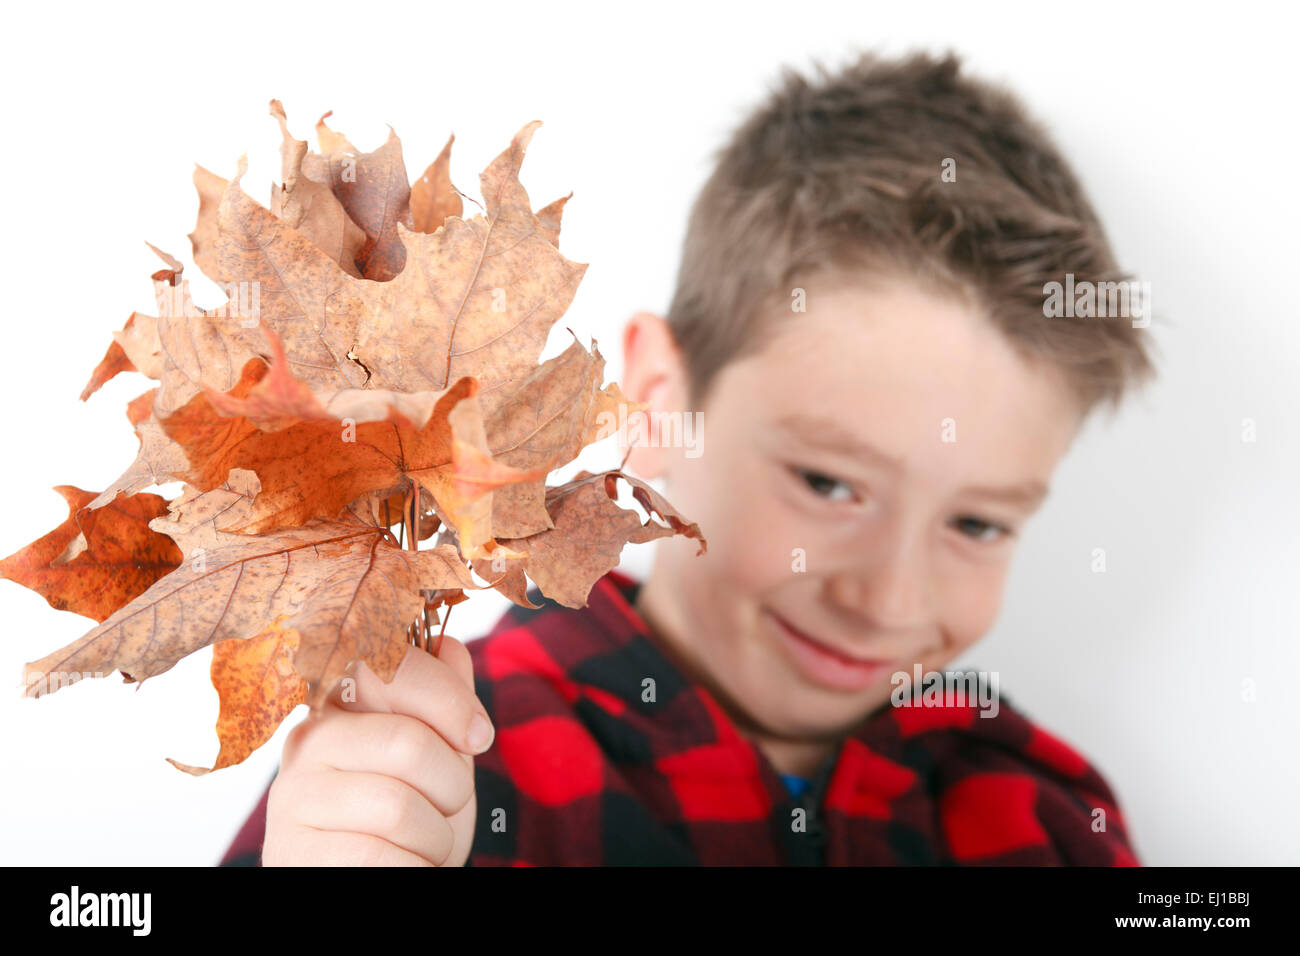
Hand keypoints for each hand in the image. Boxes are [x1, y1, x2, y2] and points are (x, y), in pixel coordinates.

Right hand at [262, 636, 491, 865]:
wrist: (373, 878)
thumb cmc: (409, 816)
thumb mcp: (438, 755)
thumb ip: (443, 699)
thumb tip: (449, 646)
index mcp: (340, 701)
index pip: (389, 666)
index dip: (448, 698)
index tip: (479, 736)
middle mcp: (307, 740)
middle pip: (407, 742)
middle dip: (452, 783)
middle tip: (448, 804)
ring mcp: (292, 796)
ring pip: (397, 807)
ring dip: (436, 837)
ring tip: (423, 843)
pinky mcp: (292, 852)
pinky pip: (379, 858)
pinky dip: (414, 868)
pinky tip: (403, 866)